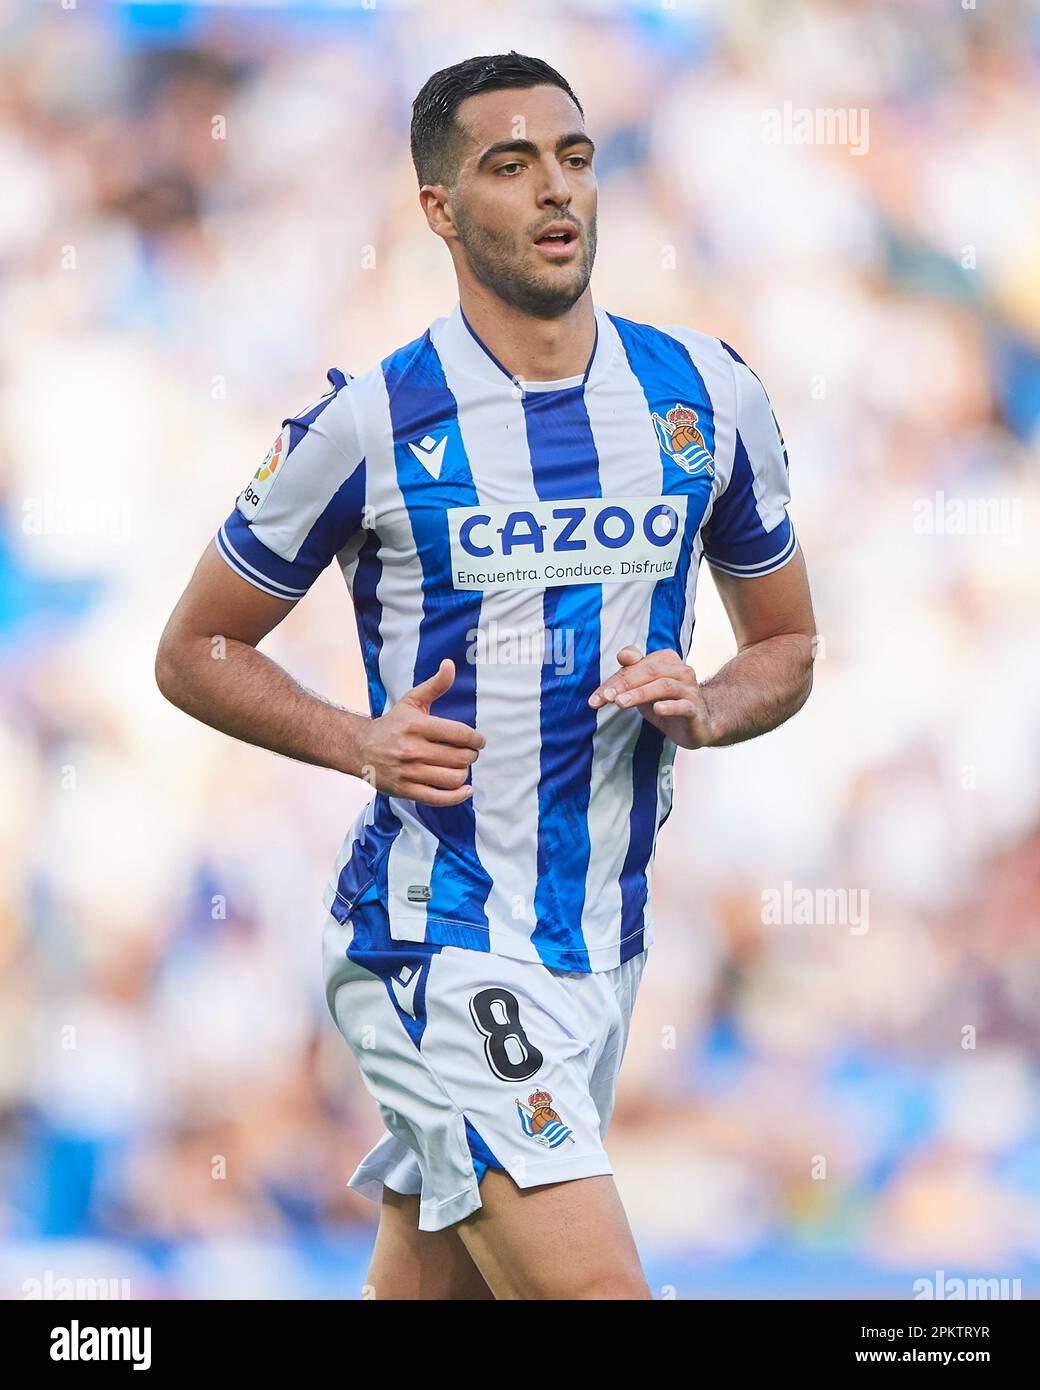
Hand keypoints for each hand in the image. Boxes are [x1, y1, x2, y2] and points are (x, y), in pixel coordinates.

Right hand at [356, 659, 484, 804]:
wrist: (360, 748)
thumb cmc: (392, 724)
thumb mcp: (412, 701)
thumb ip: (435, 685)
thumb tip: (450, 665)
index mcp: (417, 726)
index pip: (460, 734)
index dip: (476, 739)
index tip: (479, 741)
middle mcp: (412, 749)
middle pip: (460, 757)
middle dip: (471, 755)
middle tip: (469, 753)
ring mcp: (409, 772)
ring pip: (453, 778)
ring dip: (464, 773)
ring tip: (460, 766)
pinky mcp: (406, 790)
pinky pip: (440, 798)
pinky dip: (458, 796)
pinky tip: (465, 789)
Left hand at [588, 646, 714, 748]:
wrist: (697, 724)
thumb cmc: (666, 701)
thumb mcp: (644, 687)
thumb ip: (631, 672)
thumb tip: (622, 655)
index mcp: (666, 660)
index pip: (636, 664)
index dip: (614, 679)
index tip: (596, 697)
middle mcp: (680, 670)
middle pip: (649, 671)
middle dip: (624, 684)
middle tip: (606, 697)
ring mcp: (689, 690)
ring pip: (664, 686)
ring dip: (640, 693)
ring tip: (620, 703)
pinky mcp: (694, 710)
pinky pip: (683, 706)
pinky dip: (669, 706)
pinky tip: (657, 709)